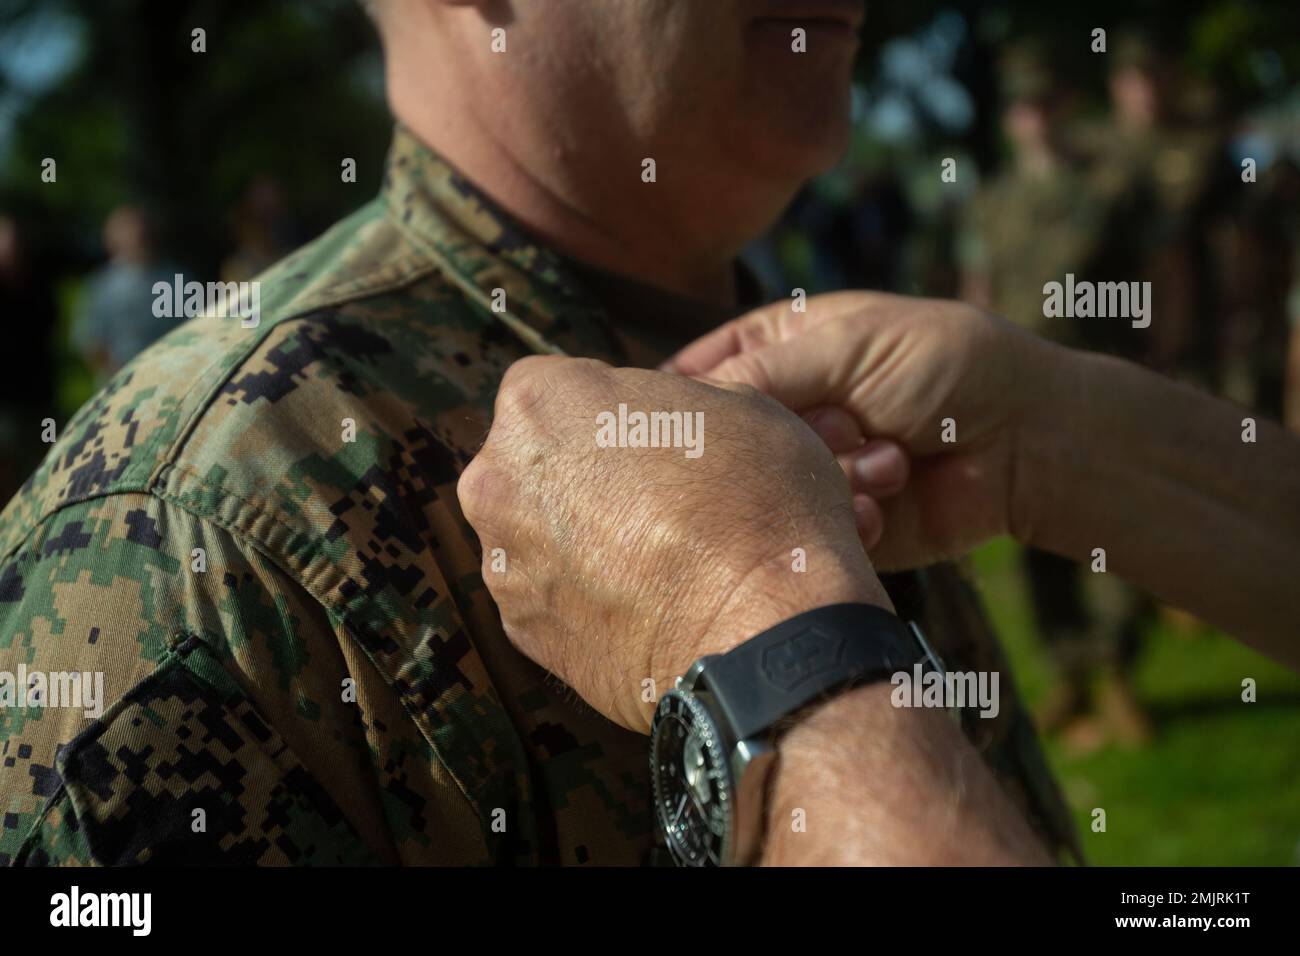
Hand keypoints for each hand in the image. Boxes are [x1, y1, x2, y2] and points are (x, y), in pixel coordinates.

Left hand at [457, 355, 891, 731]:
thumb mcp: (738, 402)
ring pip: (539, 532)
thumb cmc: (753, 503)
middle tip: (659, 498)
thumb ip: (666, 398)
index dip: (616, 410)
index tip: (658, 437)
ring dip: (583, 537)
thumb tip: (657, 417)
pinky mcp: (522, 631)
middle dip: (585, 473)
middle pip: (537, 461)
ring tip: (658, 559)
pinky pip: (551, 596)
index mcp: (538, 401)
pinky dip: (587, 597)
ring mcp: (502, 562)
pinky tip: (644, 604)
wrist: (759, 634)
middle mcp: (496, 479)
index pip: (563, 387)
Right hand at [666, 291, 1047, 569]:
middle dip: (786, 437)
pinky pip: (809, 531)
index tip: (684, 419)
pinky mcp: (838, 521)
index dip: (687, 397)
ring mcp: (812, 470)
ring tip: (890, 455)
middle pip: (731, 441)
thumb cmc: (944, 367)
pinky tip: (893, 492)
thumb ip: (761, 375)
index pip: (697, 373)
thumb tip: (679, 404)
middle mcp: (789, 412)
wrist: (1027, 441)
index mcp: (780, 350)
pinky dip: (853, 515)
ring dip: (833, 474)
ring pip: (769, 491)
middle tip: (843, 423)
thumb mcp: (848, 345)